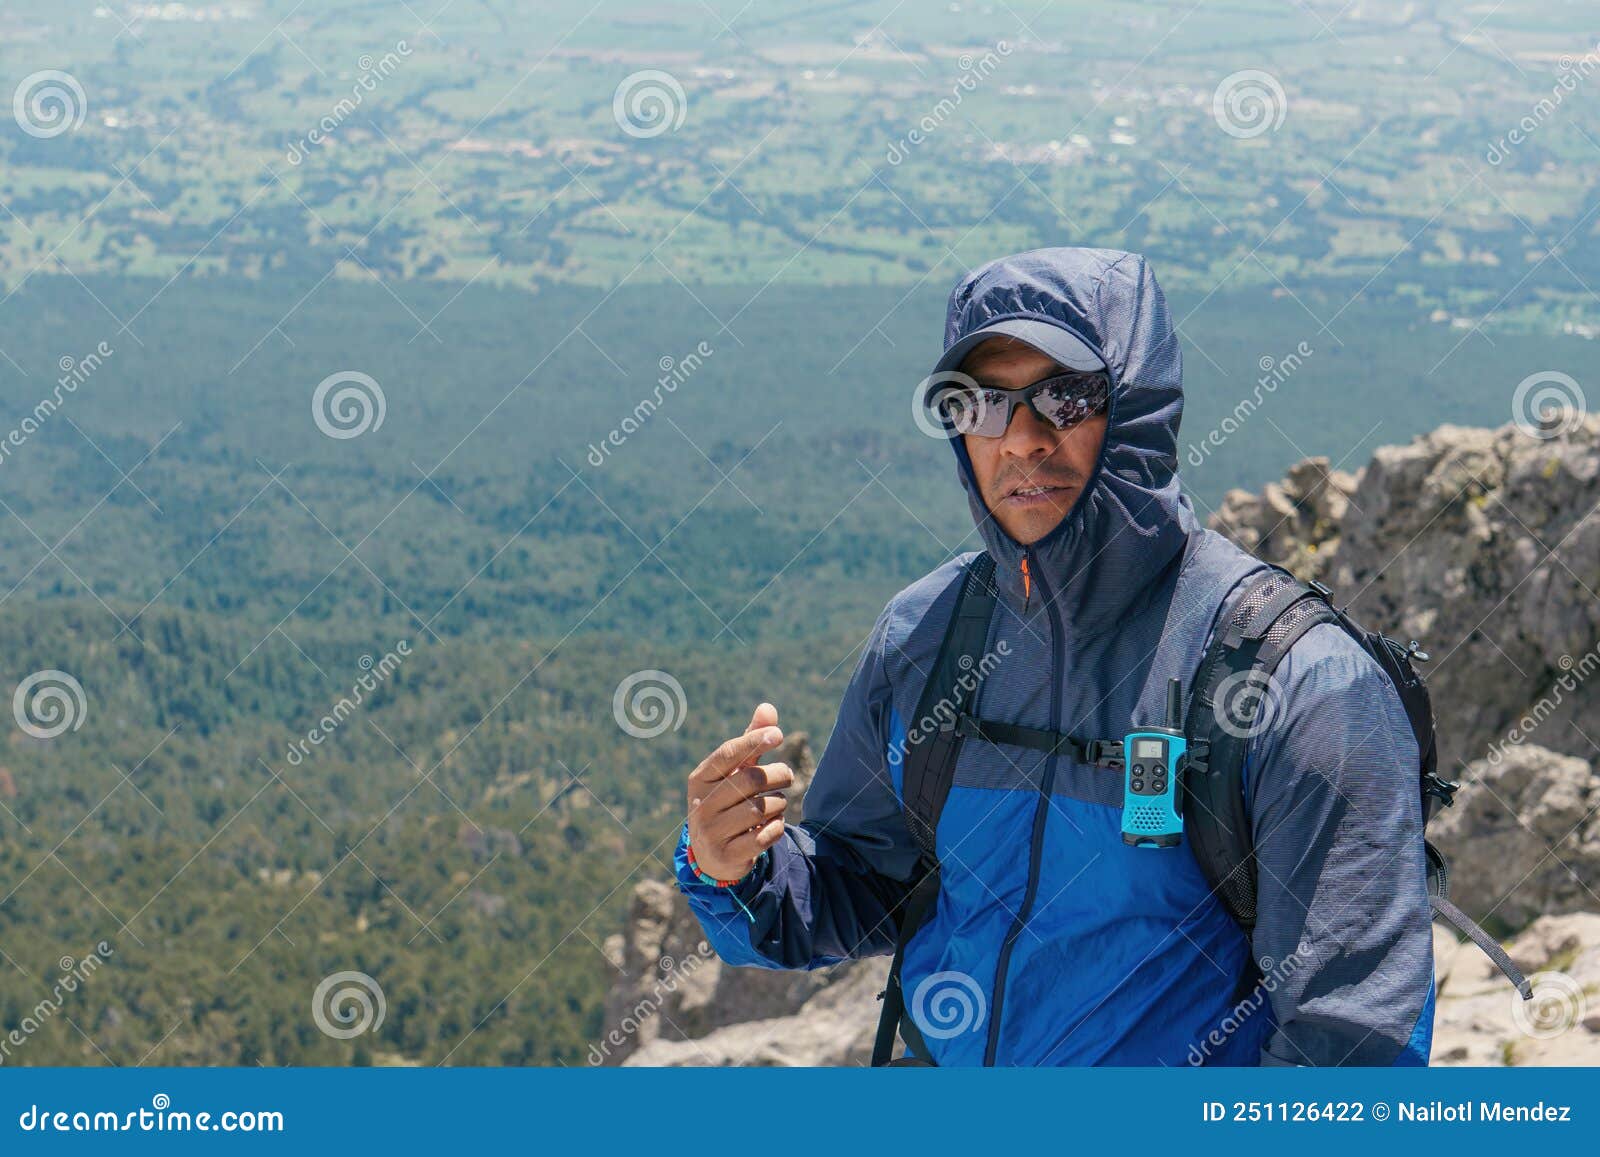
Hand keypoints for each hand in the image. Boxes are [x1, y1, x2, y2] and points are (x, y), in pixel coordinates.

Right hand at [685, 702, 791, 880]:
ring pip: (761, 809)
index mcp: (699, 778)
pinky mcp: (727, 855)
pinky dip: (777, 827)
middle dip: (778, 775)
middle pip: (751, 780)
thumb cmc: (728, 800)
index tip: (778, 734)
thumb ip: (751, 741)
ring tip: (776, 804)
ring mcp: (711, 832)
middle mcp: (701, 804)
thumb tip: (768, 707)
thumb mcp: (735, 772)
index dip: (753, 741)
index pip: (727, 753)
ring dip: (779, 804)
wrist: (712, 854)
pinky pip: (765, 836)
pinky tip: (773, 824)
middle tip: (788, 776)